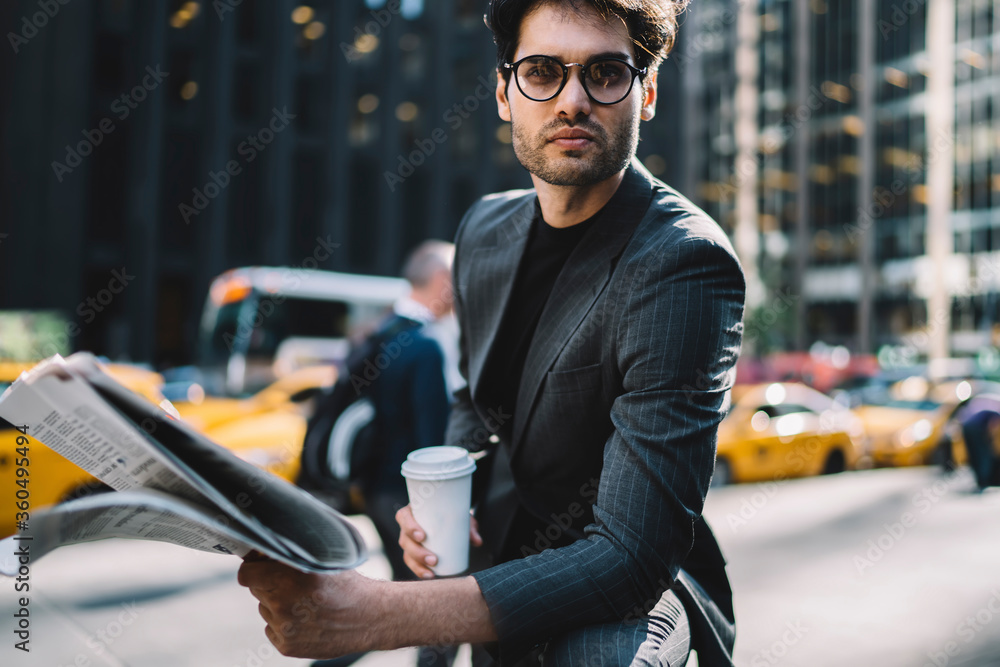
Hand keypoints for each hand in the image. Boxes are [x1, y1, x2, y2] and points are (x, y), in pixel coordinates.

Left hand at [237, 557, 386, 658]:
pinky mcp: (287, 646)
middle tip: (293, 583)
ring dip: (278, 604)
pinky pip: (272, 629)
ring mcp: (284, 628)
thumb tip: (263, 548)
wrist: (369, 617)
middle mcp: (283, 604)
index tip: (259, 567)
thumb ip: (293, 553)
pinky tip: (306, 619)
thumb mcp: (324, 558)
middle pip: (257, 590)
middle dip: (270, 584)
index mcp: (290, 577)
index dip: (253, 568)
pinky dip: (284, 624)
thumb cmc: (348, 584)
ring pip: (265, 609)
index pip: (247, 574)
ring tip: (305, 602)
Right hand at [395, 505, 482, 578]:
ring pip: (407, 554)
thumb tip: (477, 541)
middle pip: (405, 540)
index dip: (410, 527)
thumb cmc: (450, 513)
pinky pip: (412, 562)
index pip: (404, 517)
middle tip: (434, 559)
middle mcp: (407, 526)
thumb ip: (469, 526)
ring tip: (432, 571)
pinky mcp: (413, 551)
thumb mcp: (459, 515)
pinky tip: (428, 576)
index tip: (422, 536)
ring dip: (418, 565)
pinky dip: (419, 570)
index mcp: (413, 511)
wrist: (448, 515)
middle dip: (417, 552)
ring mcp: (409, 540)